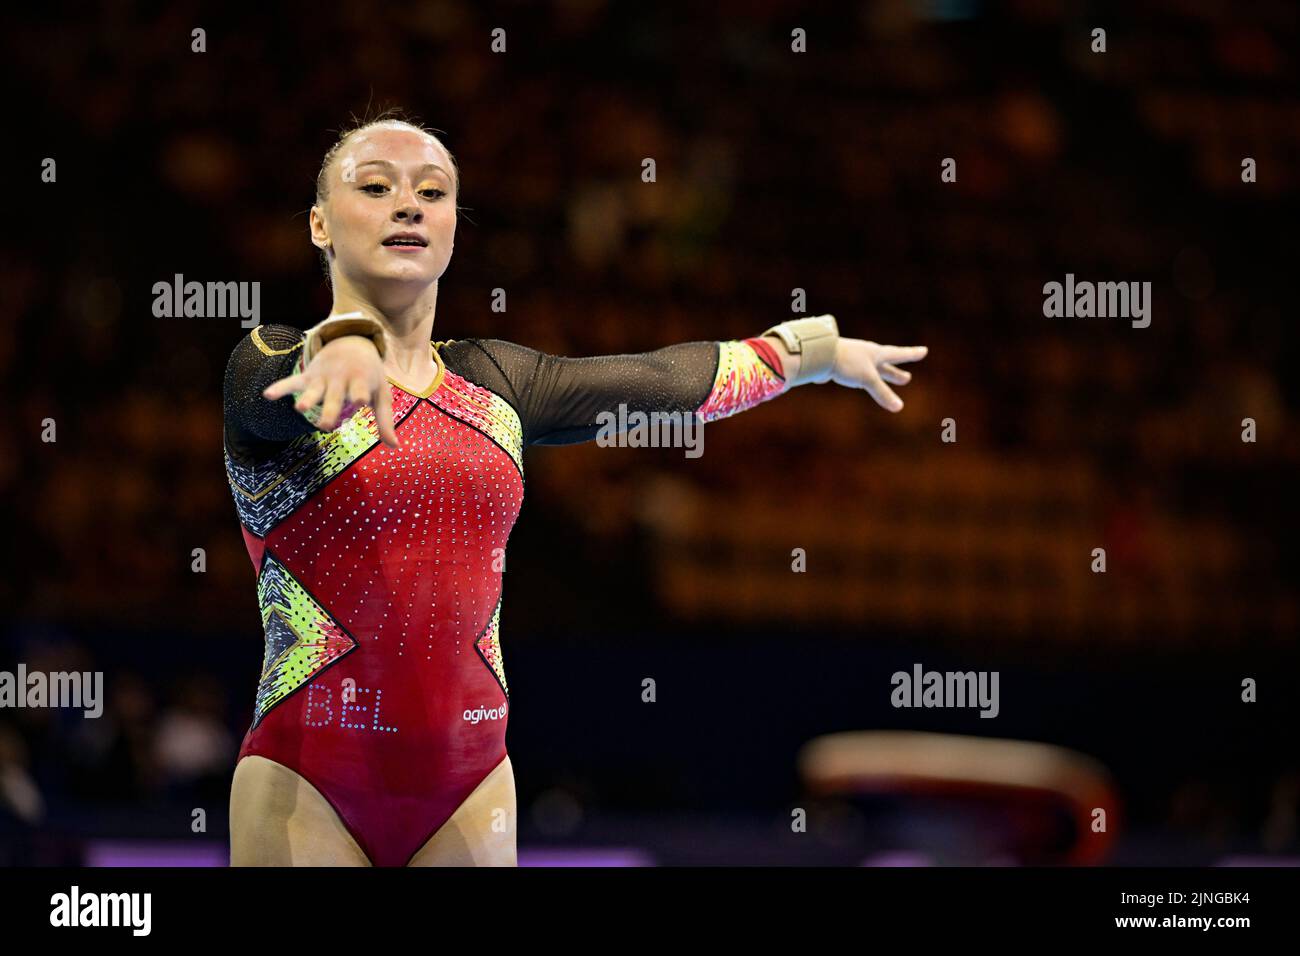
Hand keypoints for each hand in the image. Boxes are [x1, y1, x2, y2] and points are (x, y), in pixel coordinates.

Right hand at [263, 336, 400, 447]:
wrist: (352, 343)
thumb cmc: (370, 376)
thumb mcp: (381, 395)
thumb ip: (385, 421)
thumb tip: (394, 448)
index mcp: (361, 382)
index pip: (360, 390)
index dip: (360, 395)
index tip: (360, 401)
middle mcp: (341, 380)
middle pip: (335, 397)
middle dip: (330, 410)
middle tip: (325, 426)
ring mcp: (323, 378)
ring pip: (313, 390)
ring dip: (307, 398)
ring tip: (300, 408)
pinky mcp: (309, 376)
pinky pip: (293, 381)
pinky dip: (280, 387)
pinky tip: (267, 394)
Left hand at [829, 339, 927, 411]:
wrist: (819, 354)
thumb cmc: (846, 362)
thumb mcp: (868, 378)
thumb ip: (883, 393)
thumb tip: (899, 407)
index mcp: (876, 353)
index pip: (899, 354)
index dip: (911, 354)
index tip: (923, 351)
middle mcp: (866, 355)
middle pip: (885, 365)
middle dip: (896, 373)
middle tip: (907, 378)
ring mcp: (854, 360)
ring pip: (871, 370)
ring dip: (880, 376)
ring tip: (884, 380)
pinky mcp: (842, 367)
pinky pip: (856, 374)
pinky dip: (862, 378)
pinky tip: (857, 382)